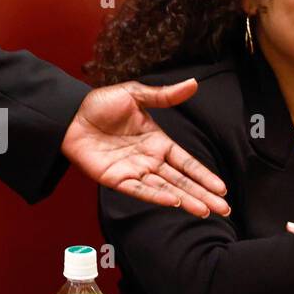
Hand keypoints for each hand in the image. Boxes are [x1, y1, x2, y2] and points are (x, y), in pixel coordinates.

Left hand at [60, 78, 230, 218]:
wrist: (69, 113)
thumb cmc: (100, 104)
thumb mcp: (134, 95)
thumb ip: (164, 95)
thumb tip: (193, 83)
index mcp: (157, 142)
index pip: (186, 162)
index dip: (204, 175)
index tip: (223, 189)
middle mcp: (148, 159)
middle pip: (180, 180)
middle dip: (202, 194)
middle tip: (223, 209)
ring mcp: (133, 170)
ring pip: (164, 188)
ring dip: (185, 199)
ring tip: (205, 210)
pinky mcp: (115, 179)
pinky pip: (138, 189)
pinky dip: (155, 196)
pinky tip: (173, 201)